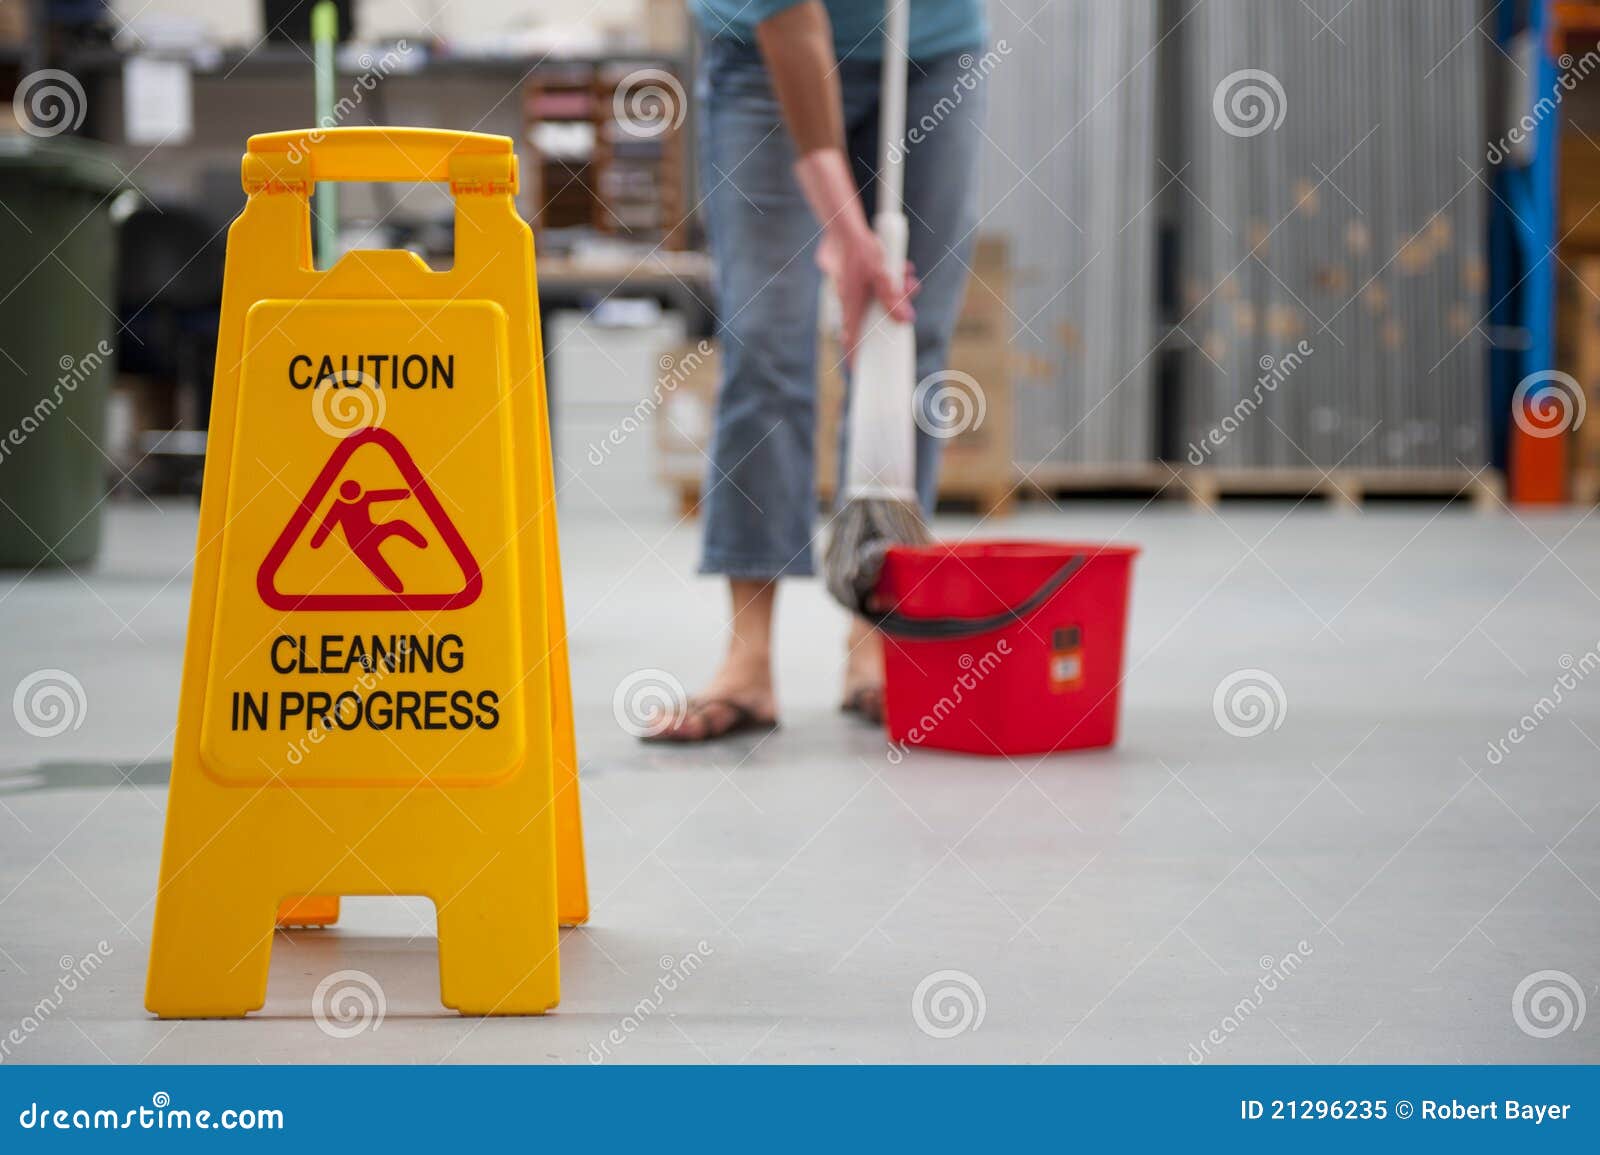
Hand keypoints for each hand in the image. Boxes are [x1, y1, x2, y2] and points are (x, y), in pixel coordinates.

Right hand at [793, 148, 918, 361]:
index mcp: (852, 305)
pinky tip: (902, 271)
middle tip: (909, 301)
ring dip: (896, 294)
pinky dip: (889, 283)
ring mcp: (852, 291)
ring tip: (910, 281)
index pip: (852, 340)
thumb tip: (906, 320)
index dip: (854, 357)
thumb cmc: (858, 248)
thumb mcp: (881, 273)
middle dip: (894, 314)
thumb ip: (893, 297)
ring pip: (878, 302)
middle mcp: (850, 302)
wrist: (843, 225)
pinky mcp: (856, 280)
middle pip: (873, 320)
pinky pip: (876, 289)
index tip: (858, 372)